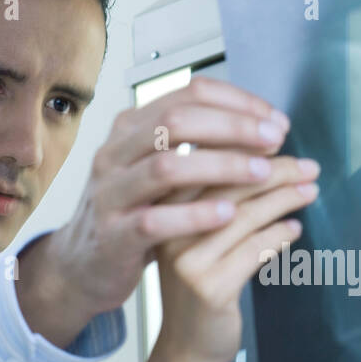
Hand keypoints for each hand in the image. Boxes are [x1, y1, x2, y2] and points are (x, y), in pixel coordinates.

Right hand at [16, 77, 289, 347]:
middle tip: (275, 140)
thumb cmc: (135, 213)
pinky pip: (155, 220)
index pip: (189, 94)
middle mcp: (115, 154)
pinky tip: (228, 214)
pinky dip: (195, 215)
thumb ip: (197, 145)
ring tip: (263, 174)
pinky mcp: (114, 236)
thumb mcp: (159, 170)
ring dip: (221, 167)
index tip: (276, 121)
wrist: (84, 267)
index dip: (238, 103)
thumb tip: (262, 127)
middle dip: (234, 127)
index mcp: (131, 128)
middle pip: (177, 122)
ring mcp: (111, 194)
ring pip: (166, 167)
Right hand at [154, 154, 320, 361]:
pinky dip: (280, 236)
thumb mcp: (198, 234)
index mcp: (162, 206)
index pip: (205, 160)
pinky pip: (255, 250)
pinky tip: (295, 229)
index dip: (245, 144)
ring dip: (284, 198)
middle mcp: (169, 228)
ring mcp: (188, 260)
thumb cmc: (201, 282)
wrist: (186, 346)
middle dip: (276, 170)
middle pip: (229, 183)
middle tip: (308, 166)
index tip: (280, 137)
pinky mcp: (210, 287)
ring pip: (245, 214)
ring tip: (310, 190)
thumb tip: (264, 153)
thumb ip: (216, 197)